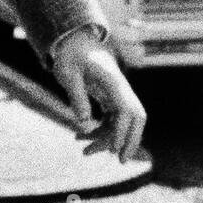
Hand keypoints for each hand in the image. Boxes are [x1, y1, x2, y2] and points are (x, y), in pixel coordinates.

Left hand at [54, 32, 145, 162]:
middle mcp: (120, 88)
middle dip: (130, 140)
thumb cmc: (69, 55)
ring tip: (84, 151)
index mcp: (112, 81)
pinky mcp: (111, 98)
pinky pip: (112, 119)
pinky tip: (80, 136)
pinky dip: (100, 130)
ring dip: (107, 139)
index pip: (126, 110)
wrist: (74, 41)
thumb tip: (84, 120)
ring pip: (122, 122)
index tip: (114, 150)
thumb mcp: (66, 73)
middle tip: (120, 161)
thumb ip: (76, 95)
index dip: (123, 131)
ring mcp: (117, 94)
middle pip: (135, 118)